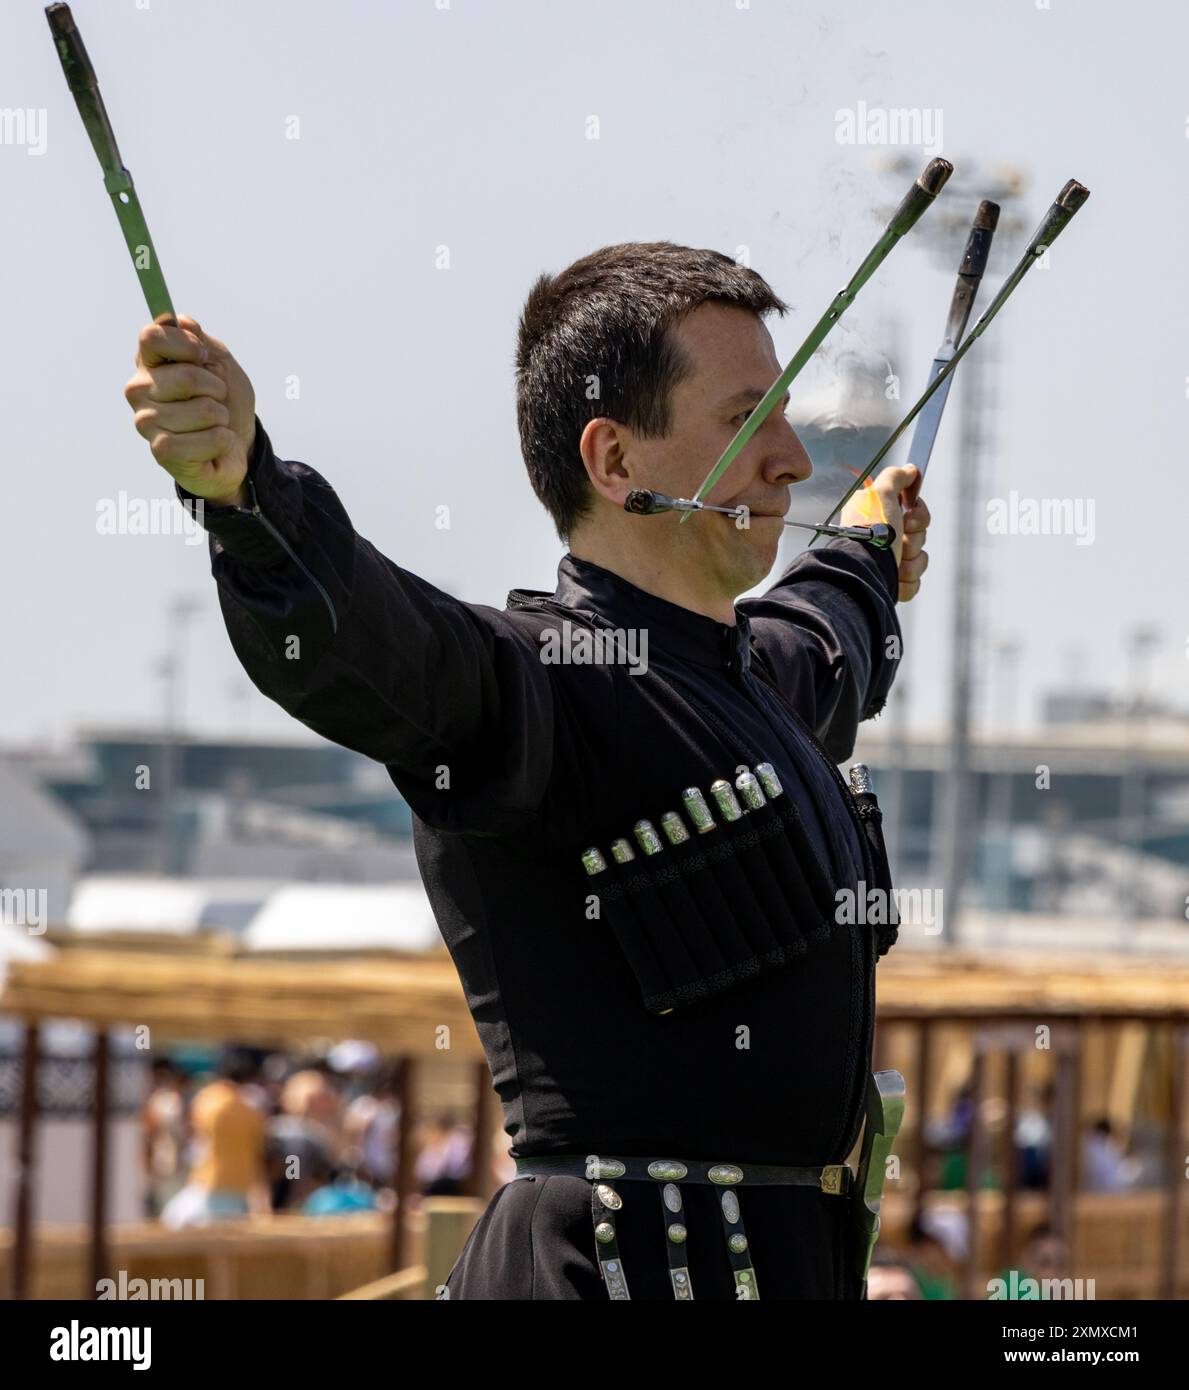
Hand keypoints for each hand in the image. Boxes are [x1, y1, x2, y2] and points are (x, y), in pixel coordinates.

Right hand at [124, 313, 255, 506]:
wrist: (239, 448)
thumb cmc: (227, 403)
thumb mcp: (221, 364)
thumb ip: (201, 341)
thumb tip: (181, 320)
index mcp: (149, 363)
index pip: (152, 337)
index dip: (187, 345)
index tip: (204, 357)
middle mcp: (139, 390)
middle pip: (187, 376)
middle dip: (217, 389)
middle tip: (215, 400)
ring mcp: (146, 422)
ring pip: (203, 410)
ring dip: (221, 417)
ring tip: (214, 424)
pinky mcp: (160, 451)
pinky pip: (207, 438)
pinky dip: (222, 441)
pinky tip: (213, 446)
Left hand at [840, 464, 930, 602]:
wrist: (865, 571)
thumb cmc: (872, 531)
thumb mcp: (881, 494)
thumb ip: (895, 477)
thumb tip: (911, 470)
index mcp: (875, 517)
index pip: (913, 512)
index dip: (918, 513)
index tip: (910, 514)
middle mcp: (879, 538)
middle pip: (918, 535)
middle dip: (914, 538)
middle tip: (901, 538)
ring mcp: (885, 562)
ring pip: (918, 558)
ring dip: (911, 561)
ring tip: (894, 562)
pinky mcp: (890, 584)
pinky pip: (913, 581)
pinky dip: (907, 580)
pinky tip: (894, 578)